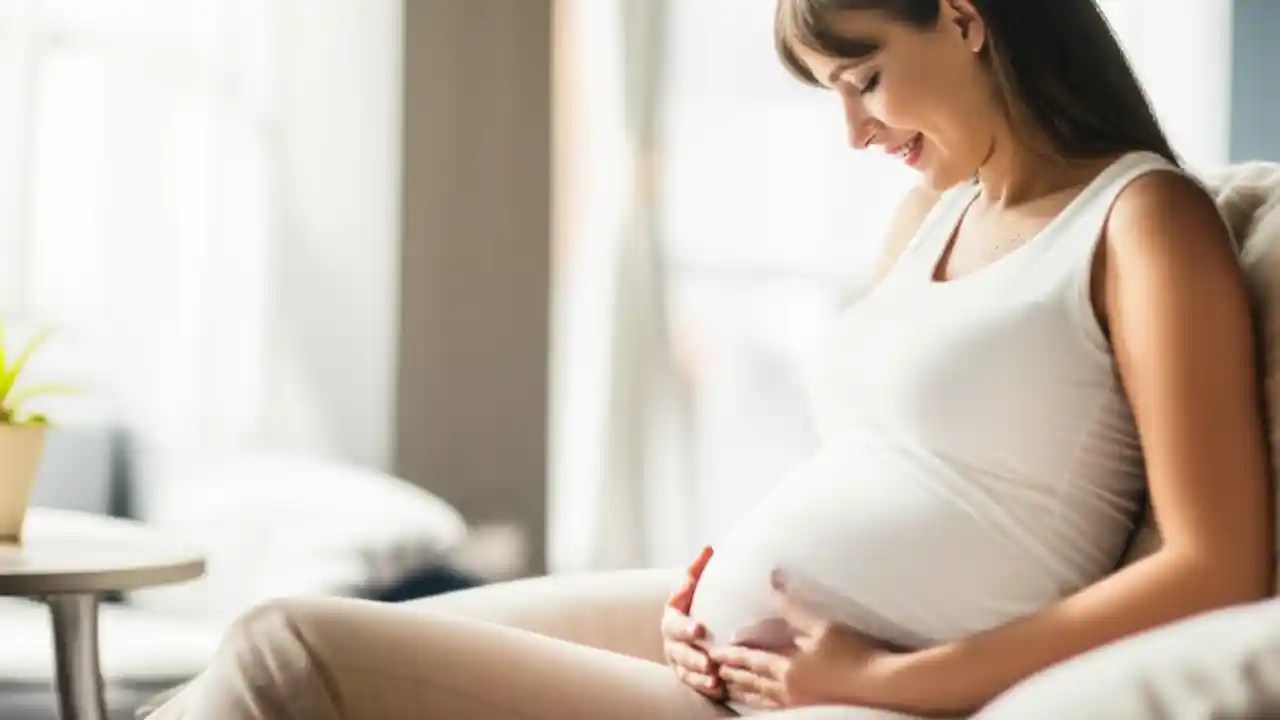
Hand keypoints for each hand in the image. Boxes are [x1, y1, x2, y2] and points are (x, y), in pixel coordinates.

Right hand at [662, 546, 723, 700]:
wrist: (690, 627)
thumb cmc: (692, 603)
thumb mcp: (692, 587)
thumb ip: (697, 570)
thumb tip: (708, 547)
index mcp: (672, 617)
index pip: (675, 621)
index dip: (685, 626)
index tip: (700, 629)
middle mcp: (672, 640)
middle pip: (678, 650)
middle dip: (692, 656)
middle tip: (708, 661)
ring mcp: (678, 659)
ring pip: (685, 670)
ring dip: (699, 675)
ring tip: (714, 675)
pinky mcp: (687, 675)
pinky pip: (693, 684)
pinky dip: (704, 687)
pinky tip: (718, 688)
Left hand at [709, 570, 896, 709]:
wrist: (883, 686)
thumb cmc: (855, 653)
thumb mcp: (822, 626)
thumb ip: (793, 606)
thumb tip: (772, 580)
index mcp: (787, 667)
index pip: (751, 660)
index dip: (732, 655)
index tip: (714, 653)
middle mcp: (787, 689)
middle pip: (751, 681)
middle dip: (732, 675)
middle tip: (714, 672)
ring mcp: (799, 704)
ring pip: (761, 699)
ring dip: (743, 692)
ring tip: (729, 689)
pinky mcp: (811, 711)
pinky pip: (776, 709)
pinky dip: (761, 705)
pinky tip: (763, 704)